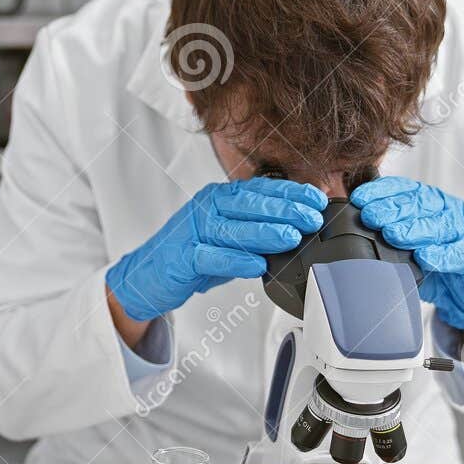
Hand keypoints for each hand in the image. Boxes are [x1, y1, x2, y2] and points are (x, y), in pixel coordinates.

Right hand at [106, 177, 326, 322]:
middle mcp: (206, 208)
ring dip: (265, 233)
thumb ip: (255, 230)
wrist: (146, 274)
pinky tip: (256, 265)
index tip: (316, 199)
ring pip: (232, 229)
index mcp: (219, 198)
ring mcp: (192, 231)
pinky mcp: (181, 257)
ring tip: (291, 238)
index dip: (290, 193)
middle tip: (311, 218)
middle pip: (248, 205)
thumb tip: (298, 229)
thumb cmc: (190, 254)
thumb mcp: (226, 236)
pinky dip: (235, 261)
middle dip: (284, 210)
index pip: (259, 190)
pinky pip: (211, 258)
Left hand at [350, 176, 463, 330]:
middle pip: (420, 205)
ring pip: (439, 226)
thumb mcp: (410, 244)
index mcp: (432, 203)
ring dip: (413, 229)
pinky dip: (441, 256)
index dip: (382, 191)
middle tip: (371, 217)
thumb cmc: (439, 263)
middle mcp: (449, 213)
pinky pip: (459, 255)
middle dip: (392, 209)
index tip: (360, 198)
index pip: (406, 189)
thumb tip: (352, 226)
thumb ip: (389, 232)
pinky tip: (425, 257)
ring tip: (392, 235)